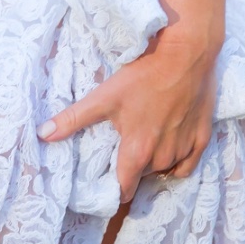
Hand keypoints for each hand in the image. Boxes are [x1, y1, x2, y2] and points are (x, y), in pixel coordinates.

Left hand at [39, 23, 220, 201]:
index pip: (124, 189)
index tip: (107, 182)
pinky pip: (187, 164)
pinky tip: (169, 145)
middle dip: (134, 168)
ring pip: (165, 169)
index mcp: (137, 151)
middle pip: (143, 176)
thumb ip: (74, 118)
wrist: (187, 53)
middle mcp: (162, 157)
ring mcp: (185, 149)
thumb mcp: (105, 96)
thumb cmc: (144, 73)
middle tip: (126, 147)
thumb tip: (42, 134)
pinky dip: (178, 161)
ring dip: (155, 162)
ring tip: (147, 140)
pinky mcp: (202, 139)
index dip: (115, 189)